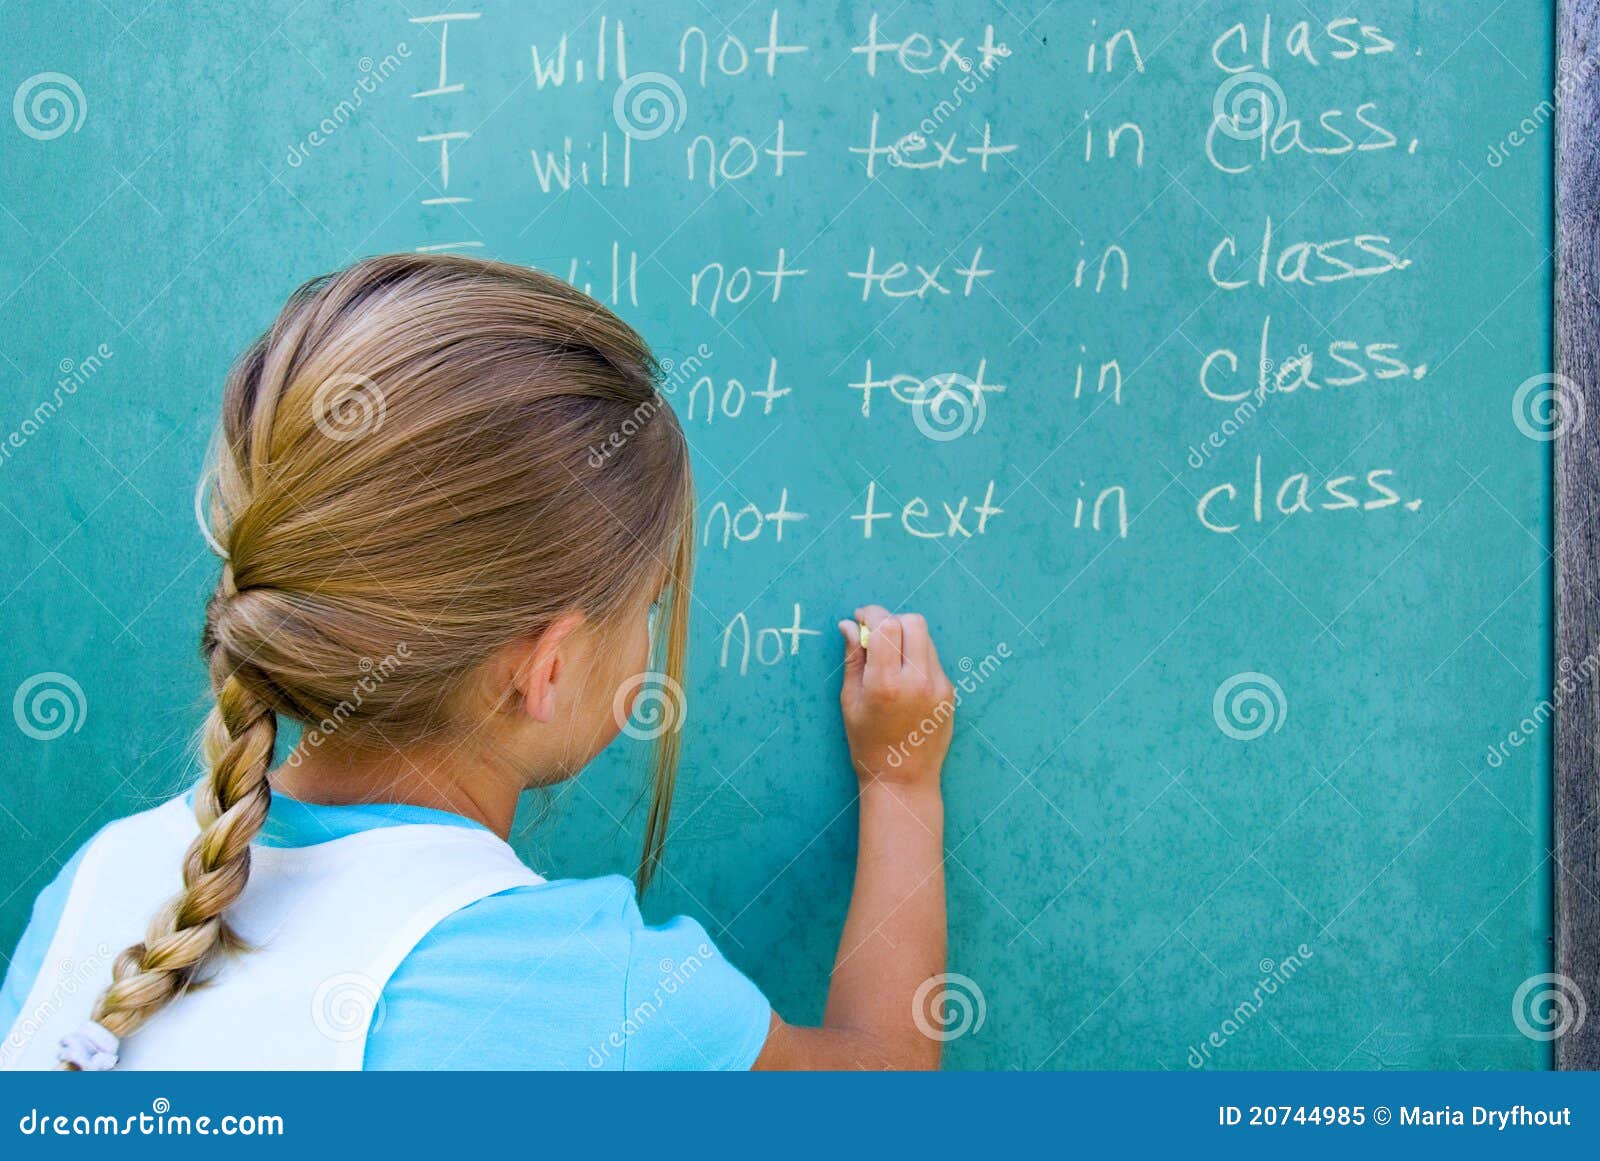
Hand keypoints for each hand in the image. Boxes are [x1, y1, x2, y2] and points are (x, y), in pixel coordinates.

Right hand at [837, 606, 955, 787]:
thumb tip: (848, 625)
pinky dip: (917, 658)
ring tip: (890, 658)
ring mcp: (938, 687)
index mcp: (886, 684)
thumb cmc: (868, 744)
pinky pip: (933, 660)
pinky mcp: (950, 693)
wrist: (903, 779)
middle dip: (892, 621)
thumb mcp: (850, 701)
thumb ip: (853, 659)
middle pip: (913, 622)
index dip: (872, 614)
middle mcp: (917, 681)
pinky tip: (904, 678)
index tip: (860, 618)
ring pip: (926, 638)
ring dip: (906, 638)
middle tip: (876, 635)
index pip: (887, 626)